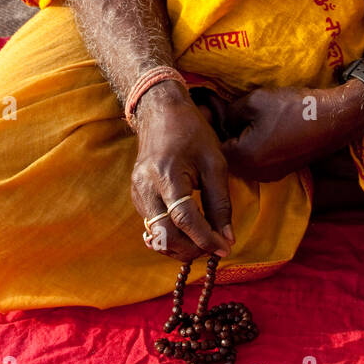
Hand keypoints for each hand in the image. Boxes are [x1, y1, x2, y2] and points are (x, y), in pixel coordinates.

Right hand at [131, 82, 233, 262]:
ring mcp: (138, 192)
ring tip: (203, 242)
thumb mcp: (215, 162)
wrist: (161, 113)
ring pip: (156, 235)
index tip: (224, 248)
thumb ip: (220, 202)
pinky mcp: (137, 196)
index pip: (185, 219)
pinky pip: (152, 225)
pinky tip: (188, 232)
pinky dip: (170, 235)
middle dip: (190, 249)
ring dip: (179, 247)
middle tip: (213, 249)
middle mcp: (146, 187)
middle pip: (165, 235)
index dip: (205, 238)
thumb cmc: (192, 134)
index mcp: (167, 175)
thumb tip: (227, 238)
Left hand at [221, 82, 363, 181]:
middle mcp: (254, 174)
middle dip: (221, 133)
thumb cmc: (293, 108)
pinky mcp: (280, 171)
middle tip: (219, 110)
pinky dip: (251, 144)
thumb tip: (216, 116)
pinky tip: (257, 126)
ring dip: (237, 139)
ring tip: (237, 115)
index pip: (211, 146)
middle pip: (225, 155)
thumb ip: (229, 112)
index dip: (207, 125)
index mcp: (243, 158)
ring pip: (240, 158)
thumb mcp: (254, 101)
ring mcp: (268, 175)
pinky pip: (256, 159)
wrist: (333, 119)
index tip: (206, 107)